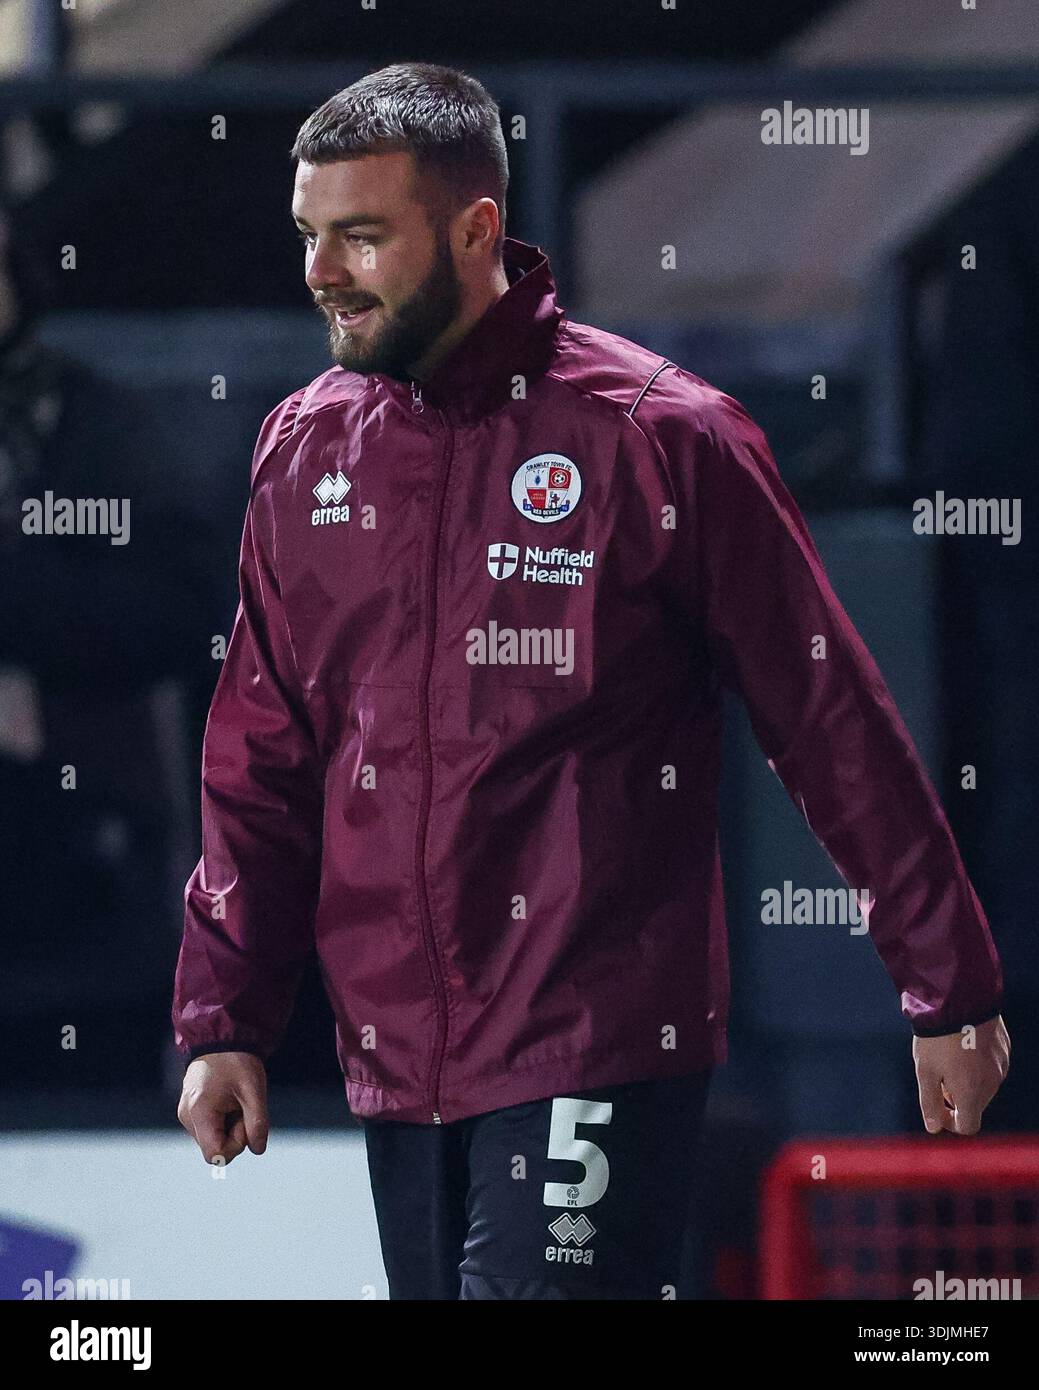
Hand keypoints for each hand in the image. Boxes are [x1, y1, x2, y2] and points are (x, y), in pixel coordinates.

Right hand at [177, 1052, 268, 1164]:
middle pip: (214, 1149)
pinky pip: (209, 1129)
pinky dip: (222, 1122)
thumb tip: (258, 1149)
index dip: (236, 1145)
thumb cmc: (237, 1062)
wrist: (221, 1039)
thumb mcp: (254, 1091)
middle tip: (242, 1107)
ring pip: (212, 1140)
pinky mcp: (189, 1111)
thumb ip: (257, 1122)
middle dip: (234, 1135)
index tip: (245, 1120)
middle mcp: (187, 1117)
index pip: (215, 1154)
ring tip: (234, 1101)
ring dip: (229, 1128)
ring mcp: (186, 1114)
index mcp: (199, 1112)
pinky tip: (227, 1102)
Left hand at [913, 1015, 1009, 1134]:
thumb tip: (933, 1128)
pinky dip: (976, 1063)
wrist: (958, 1000)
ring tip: (948, 1056)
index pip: (968, 1126)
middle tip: (938, 1076)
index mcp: (972, 1093)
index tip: (936, 1108)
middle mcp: (992, 1083)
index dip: (950, 1122)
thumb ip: (930, 1102)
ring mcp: (1002, 1064)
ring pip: (984, 1084)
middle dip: (956, 1097)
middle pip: (976, 1104)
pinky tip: (961, 1043)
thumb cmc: (937, 1038)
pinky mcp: (1004, 1047)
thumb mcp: (925, 1071)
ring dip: (967, 1080)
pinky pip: (991, 1064)